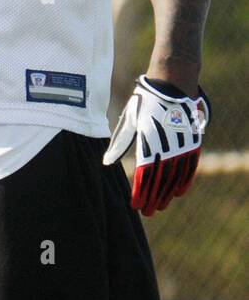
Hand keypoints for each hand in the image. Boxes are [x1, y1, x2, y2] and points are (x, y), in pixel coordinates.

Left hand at [104, 75, 208, 215]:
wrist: (172, 87)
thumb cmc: (144, 104)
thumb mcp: (129, 120)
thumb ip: (119, 143)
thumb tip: (107, 162)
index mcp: (149, 140)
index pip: (145, 174)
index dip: (141, 192)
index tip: (136, 205)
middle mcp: (167, 145)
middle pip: (160, 179)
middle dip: (152, 198)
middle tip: (147, 212)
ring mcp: (182, 145)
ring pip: (175, 176)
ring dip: (167, 193)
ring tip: (160, 206)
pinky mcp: (193, 143)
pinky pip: (189, 167)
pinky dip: (184, 181)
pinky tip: (178, 192)